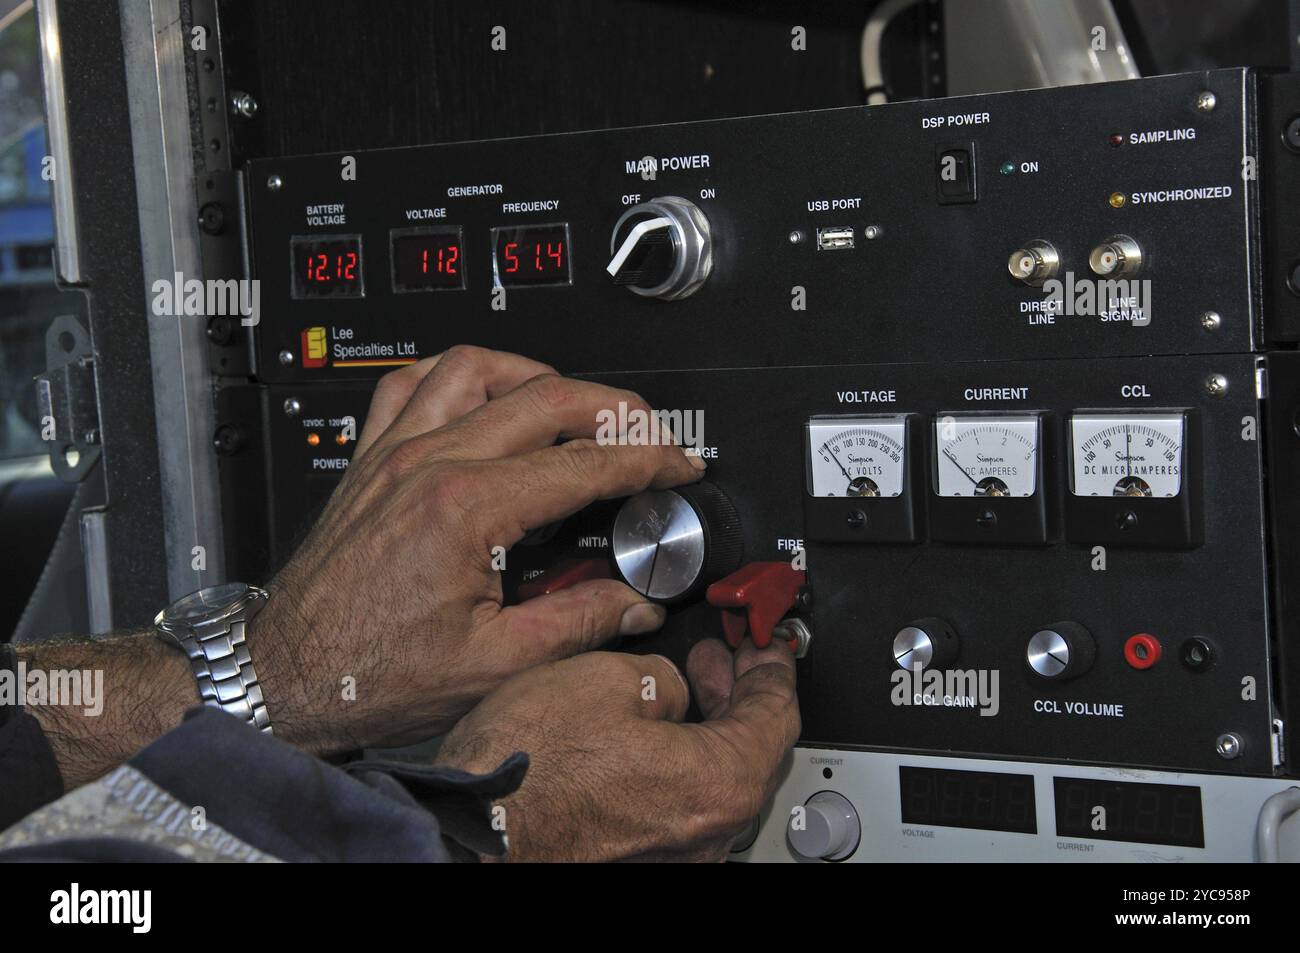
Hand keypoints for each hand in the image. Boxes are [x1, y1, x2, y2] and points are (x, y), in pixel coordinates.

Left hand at [248, 346, 704, 752]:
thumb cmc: (369, 673)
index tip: (677, 465)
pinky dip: (457, 373)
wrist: (285, 677)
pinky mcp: (370, 459)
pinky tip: (484, 392)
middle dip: (616, 408)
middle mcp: (428, 465)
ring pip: (478, 368)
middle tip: (650, 432)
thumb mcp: (494, 664)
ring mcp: (394, 453)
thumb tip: (634, 602)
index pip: (584, 463)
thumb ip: (578, 623)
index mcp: (466, 510)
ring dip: (541, 375)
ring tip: (577, 402)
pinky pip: (411, 381)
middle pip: (546, 398)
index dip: (647, 459)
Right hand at [434, 638, 799, 860]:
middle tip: (720, 658)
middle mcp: (704, 834)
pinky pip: (676, 806)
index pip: (776, 714)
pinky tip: (642, 736)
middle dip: (735, 694)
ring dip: (703, 728)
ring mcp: (671, 856)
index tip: (766, 644)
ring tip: (676, 688)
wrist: (464, 829)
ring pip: (711, 781)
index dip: (772, 666)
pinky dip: (674, 764)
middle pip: (750, 753)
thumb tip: (666, 687)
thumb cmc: (521, 768)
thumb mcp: (604, 676)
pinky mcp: (635, 862)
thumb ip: (661, 675)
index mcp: (715, 784)